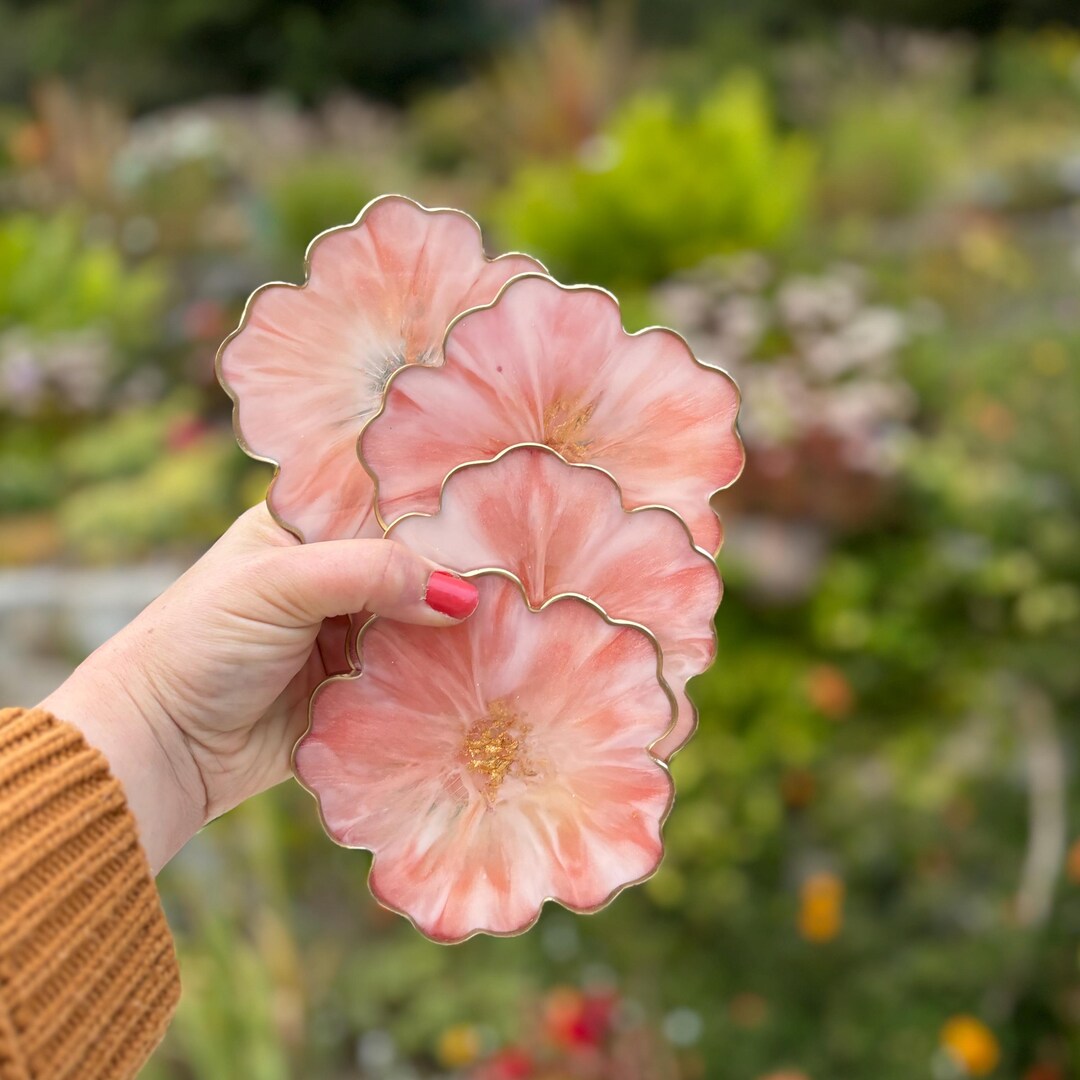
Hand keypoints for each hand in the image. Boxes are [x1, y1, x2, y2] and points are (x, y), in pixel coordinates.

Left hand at [39, 503, 478, 872]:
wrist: (159, 749)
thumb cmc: (199, 644)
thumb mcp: (278, 585)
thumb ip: (369, 574)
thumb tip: (460, 595)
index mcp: (307, 529)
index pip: (388, 506)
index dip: (439, 514)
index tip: (501, 518)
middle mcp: (333, 577)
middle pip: (415, 567)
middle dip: (457, 578)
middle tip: (521, 583)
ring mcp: (347, 635)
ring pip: (420, 626)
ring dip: (454, 635)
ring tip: (514, 630)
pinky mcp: (357, 691)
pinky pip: (412, 680)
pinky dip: (439, 681)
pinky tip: (483, 676)